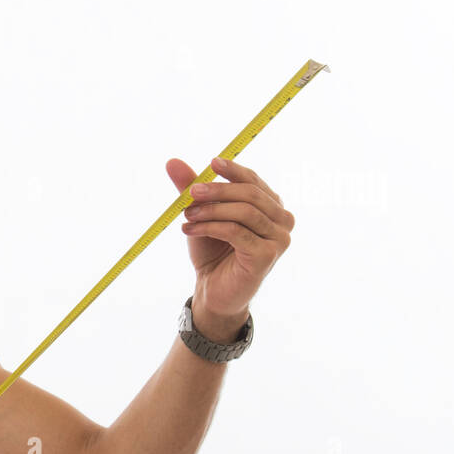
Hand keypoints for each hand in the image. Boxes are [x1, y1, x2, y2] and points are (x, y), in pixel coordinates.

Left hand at [166, 157, 294, 340]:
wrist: (214, 291)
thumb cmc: (213, 253)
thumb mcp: (201, 215)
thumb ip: (191, 190)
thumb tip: (172, 162)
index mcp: (271, 207)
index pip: (254, 181)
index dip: (233, 171)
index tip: (211, 163)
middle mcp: (282, 221)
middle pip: (250, 194)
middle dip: (218, 190)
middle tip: (191, 193)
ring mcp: (278, 239)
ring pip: (243, 212)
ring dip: (211, 211)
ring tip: (186, 215)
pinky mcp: (267, 255)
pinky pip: (236, 232)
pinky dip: (210, 227)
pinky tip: (189, 229)